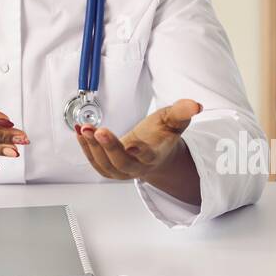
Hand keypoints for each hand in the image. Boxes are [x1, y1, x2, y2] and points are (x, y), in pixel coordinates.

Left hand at [75, 98, 202, 184]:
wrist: (154, 151)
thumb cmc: (161, 134)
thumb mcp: (173, 119)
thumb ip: (182, 111)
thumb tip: (196, 105)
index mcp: (155, 156)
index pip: (148, 156)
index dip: (140, 153)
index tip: (132, 146)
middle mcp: (138, 166)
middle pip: (122, 163)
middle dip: (109, 148)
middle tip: (97, 131)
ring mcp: (122, 170)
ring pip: (105, 166)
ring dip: (92, 148)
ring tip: (84, 128)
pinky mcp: (109, 168)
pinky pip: (95, 162)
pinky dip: (85, 148)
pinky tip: (80, 132)